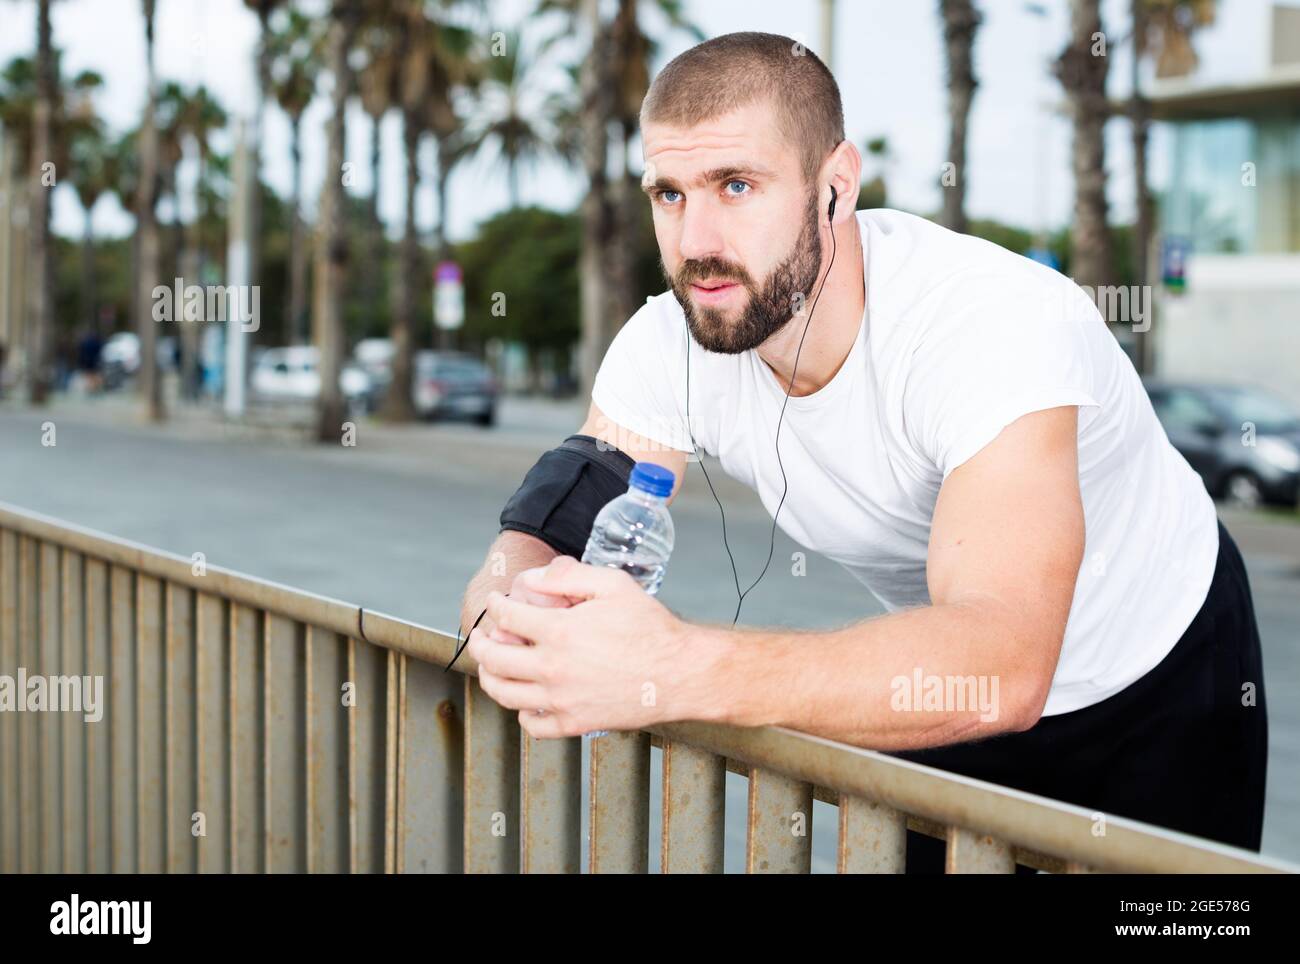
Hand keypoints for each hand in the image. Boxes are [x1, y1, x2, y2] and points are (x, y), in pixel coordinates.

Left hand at [468, 556, 695, 737]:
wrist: (679, 673)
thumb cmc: (651, 627)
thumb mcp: (612, 584)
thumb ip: (567, 576)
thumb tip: (530, 579)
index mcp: (560, 632)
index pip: (506, 617)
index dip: (496, 605)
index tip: (498, 602)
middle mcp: (553, 670)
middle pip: (493, 659)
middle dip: (480, 643)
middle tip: (481, 635)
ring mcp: (562, 701)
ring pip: (505, 694)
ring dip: (490, 677)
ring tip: (492, 666)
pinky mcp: (576, 724)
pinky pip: (533, 725)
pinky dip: (522, 712)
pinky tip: (528, 698)